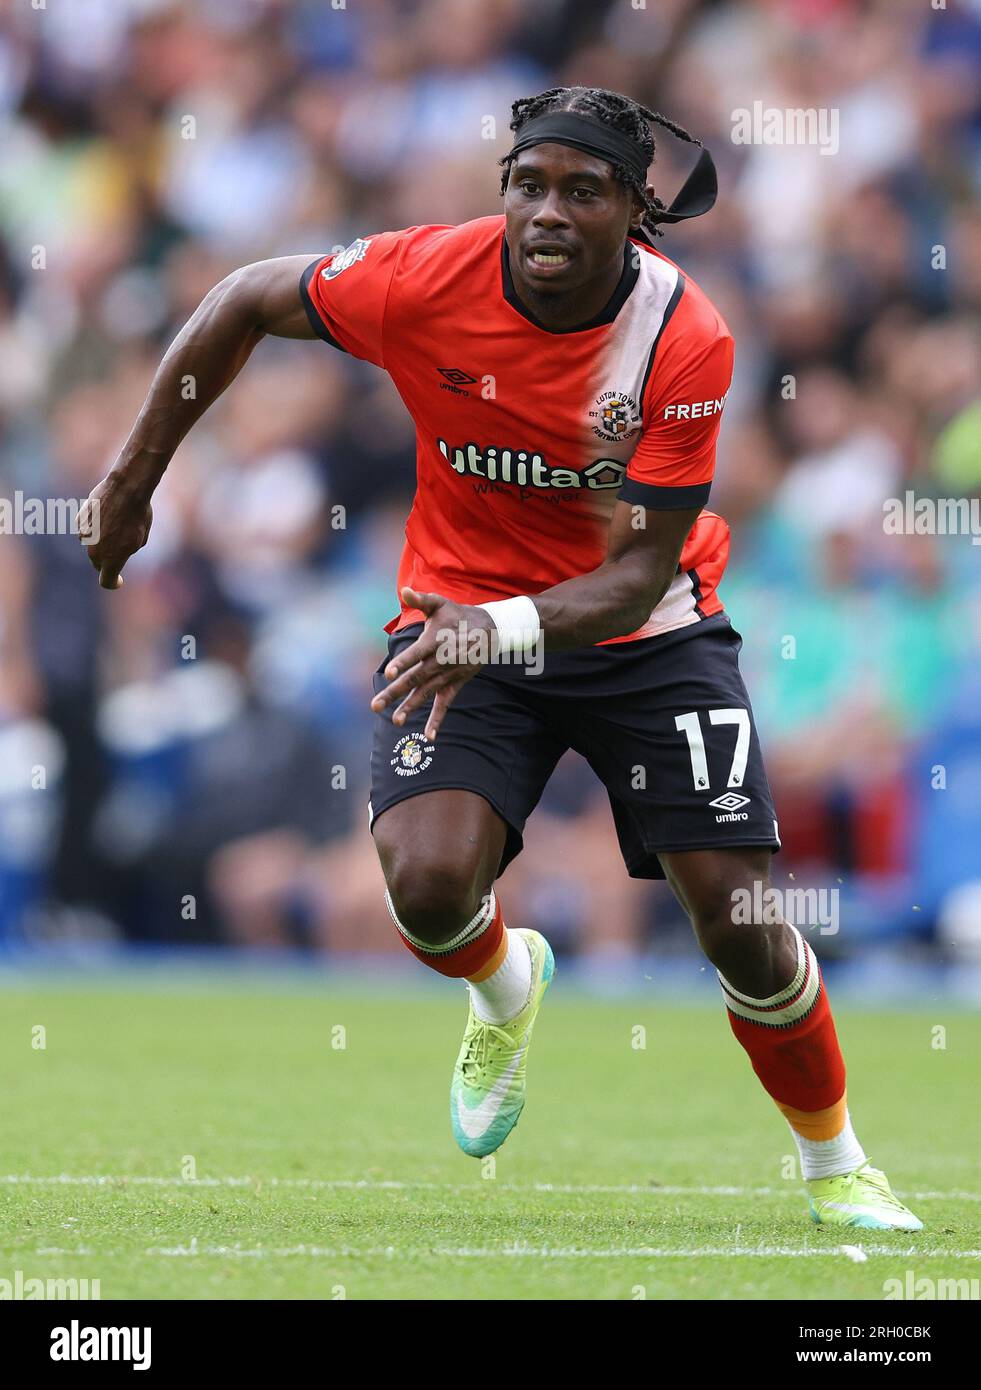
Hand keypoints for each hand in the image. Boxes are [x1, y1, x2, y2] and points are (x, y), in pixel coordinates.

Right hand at [79, 471, 153, 589]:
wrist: (126, 489)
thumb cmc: (138, 514)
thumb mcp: (141, 537)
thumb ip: (128, 550)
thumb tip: (120, 550)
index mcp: (112, 560)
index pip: (106, 581)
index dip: (113, 583)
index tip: (118, 580)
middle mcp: (95, 551)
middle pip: (98, 563)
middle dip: (108, 560)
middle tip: (120, 548)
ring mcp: (84, 536)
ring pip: (90, 545)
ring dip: (100, 541)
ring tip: (115, 525)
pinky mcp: (79, 521)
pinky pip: (86, 530)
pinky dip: (93, 527)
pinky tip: (105, 514)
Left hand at [370, 587, 495, 740]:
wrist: (490, 630)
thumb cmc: (458, 615)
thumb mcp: (440, 604)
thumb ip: (421, 599)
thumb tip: (405, 591)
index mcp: (434, 641)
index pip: (417, 653)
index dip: (403, 662)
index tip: (390, 672)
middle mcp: (440, 661)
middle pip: (415, 679)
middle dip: (394, 693)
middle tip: (375, 706)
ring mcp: (448, 675)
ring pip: (426, 694)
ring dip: (410, 708)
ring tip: (394, 722)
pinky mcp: (455, 684)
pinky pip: (445, 704)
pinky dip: (437, 720)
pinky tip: (429, 737)